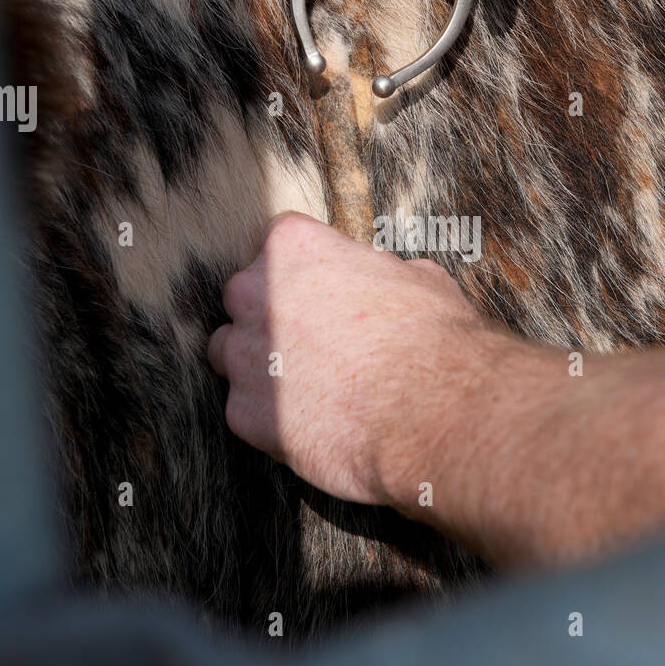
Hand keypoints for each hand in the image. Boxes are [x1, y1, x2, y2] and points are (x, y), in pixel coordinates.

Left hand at [207, 212, 498, 505]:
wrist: (432, 412)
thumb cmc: (433, 341)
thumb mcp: (419, 278)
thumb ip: (379, 271)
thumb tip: (388, 277)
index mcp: (294, 247)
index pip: (277, 242)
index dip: (304, 271)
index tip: (323, 292)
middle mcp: (255, 293)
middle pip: (244, 296)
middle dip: (272, 316)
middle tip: (316, 342)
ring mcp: (244, 355)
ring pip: (231, 352)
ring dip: (260, 365)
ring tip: (309, 387)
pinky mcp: (244, 412)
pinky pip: (246, 409)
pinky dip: (273, 418)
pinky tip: (314, 423)